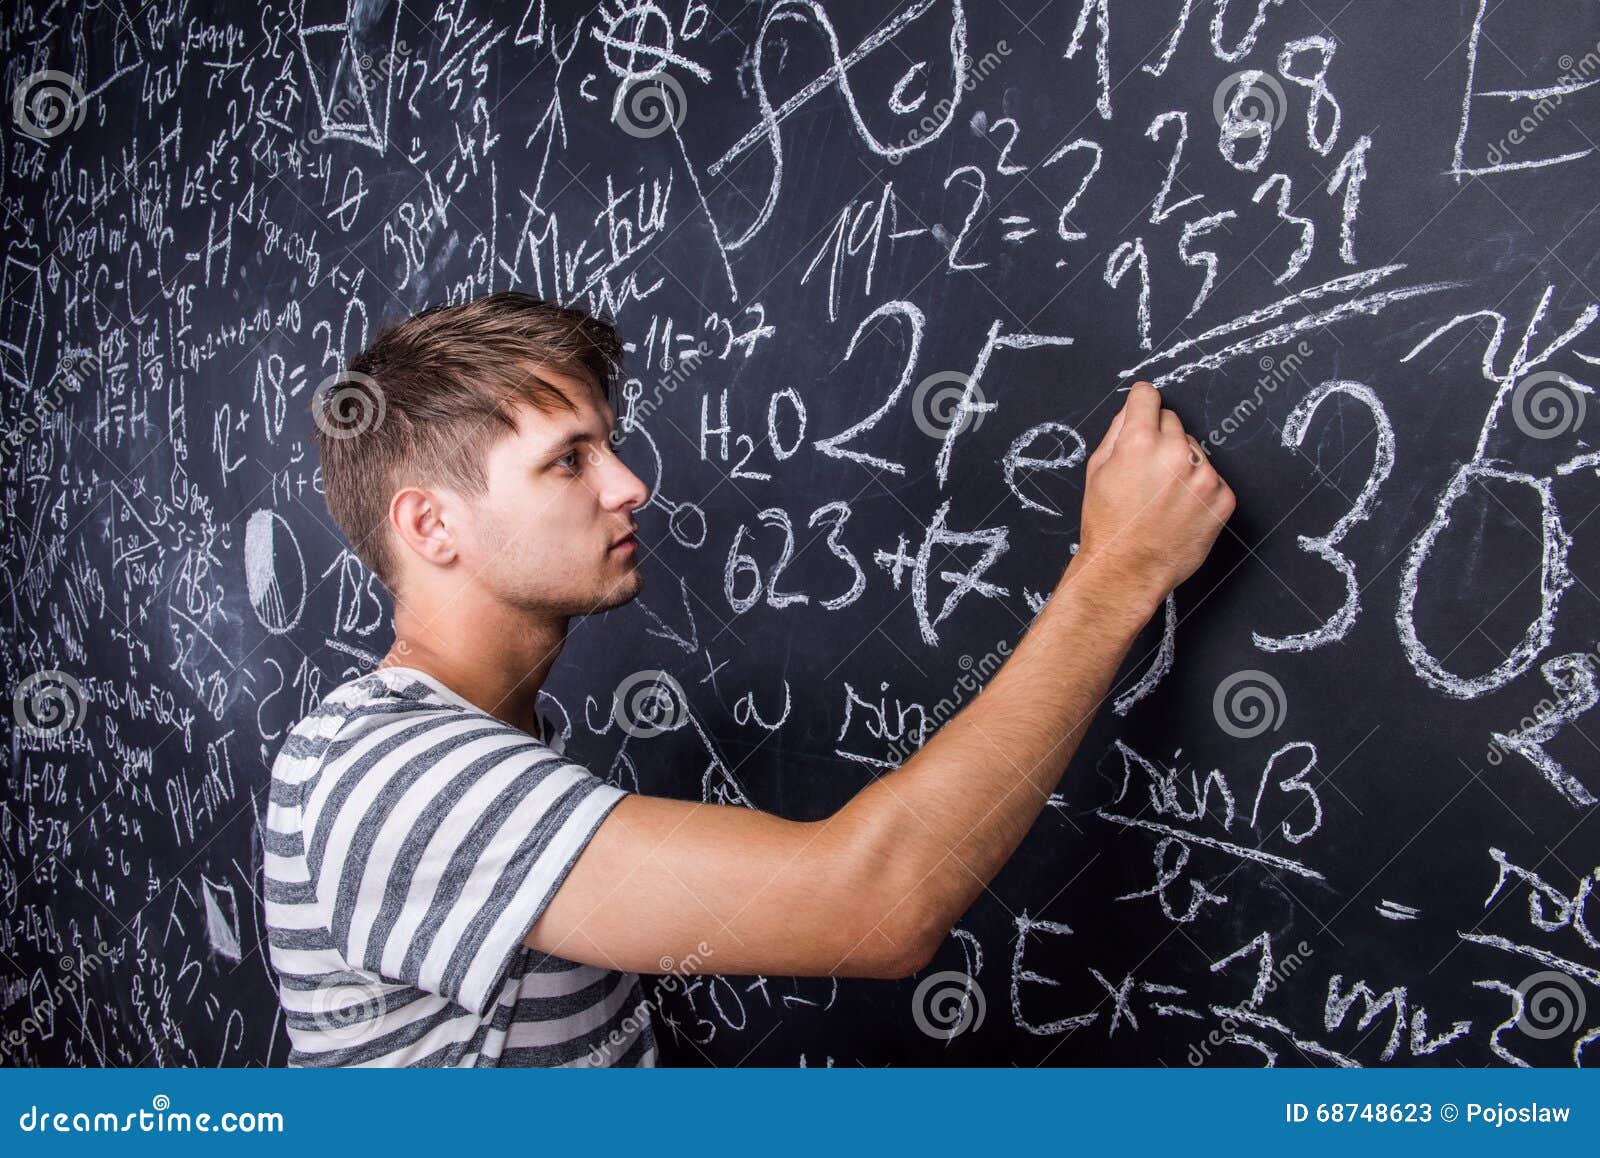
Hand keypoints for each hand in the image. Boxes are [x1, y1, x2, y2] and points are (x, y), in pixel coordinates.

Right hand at [1069, 381, 1234, 613]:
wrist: (1128, 569)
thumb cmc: (1108, 524)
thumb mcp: (1097, 470)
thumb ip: (1117, 431)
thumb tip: (1134, 409)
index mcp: (1139, 442)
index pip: (1148, 397)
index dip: (1141, 404)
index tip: (1143, 410)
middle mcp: (1174, 453)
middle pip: (1173, 423)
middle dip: (1160, 440)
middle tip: (1147, 474)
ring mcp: (1203, 476)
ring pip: (1194, 450)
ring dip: (1182, 465)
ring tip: (1163, 496)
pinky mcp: (1223, 498)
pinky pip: (1213, 478)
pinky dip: (1199, 490)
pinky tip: (1180, 509)